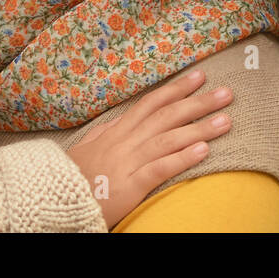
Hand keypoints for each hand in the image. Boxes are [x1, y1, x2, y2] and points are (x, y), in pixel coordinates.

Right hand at [66, 68, 232, 227]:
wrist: (51, 201)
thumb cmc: (71, 177)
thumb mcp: (87, 149)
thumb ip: (104, 134)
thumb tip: (118, 121)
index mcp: (116, 132)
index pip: (151, 103)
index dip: (176, 88)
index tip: (200, 76)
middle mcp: (124, 142)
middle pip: (166, 116)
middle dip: (198, 102)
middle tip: (227, 93)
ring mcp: (127, 163)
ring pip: (168, 139)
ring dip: (199, 127)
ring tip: (226, 120)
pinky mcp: (129, 186)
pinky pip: (159, 169)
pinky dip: (182, 158)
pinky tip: (204, 150)